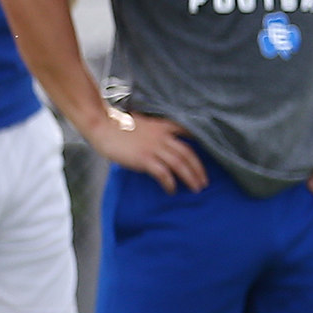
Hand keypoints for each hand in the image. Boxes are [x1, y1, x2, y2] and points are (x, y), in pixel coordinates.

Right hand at [87, 108, 206, 192]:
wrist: (102, 124)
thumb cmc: (118, 125)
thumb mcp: (143, 123)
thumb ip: (154, 132)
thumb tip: (160, 144)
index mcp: (163, 126)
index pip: (188, 132)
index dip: (200, 144)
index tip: (209, 154)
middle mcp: (162, 136)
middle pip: (188, 153)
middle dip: (199, 169)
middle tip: (205, 181)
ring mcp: (154, 147)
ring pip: (180, 164)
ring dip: (190, 177)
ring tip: (196, 188)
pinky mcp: (144, 158)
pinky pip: (163, 173)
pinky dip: (170, 183)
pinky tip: (172, 190)